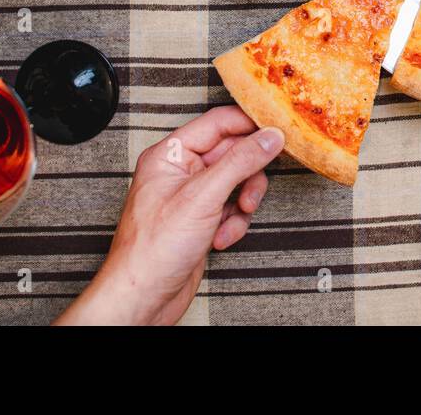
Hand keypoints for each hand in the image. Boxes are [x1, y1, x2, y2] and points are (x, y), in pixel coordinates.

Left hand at [55, 107, 283, 325]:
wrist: (143, 297)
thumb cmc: (152, 250)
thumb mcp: (203, 197)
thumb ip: (240, 162)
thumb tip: (269, 137)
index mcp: (171, 155)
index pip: (218, 123)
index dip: (249, 126)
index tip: (277, 133)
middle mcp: (180, 172)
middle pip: (232, 154)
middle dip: (247, 175)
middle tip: (252, 189)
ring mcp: (191, 197)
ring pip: (236, 182)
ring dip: (242, 202)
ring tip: (237, 215)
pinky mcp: (200, 219)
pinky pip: (231, 207)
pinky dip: (233, 222)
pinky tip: (221, 236)